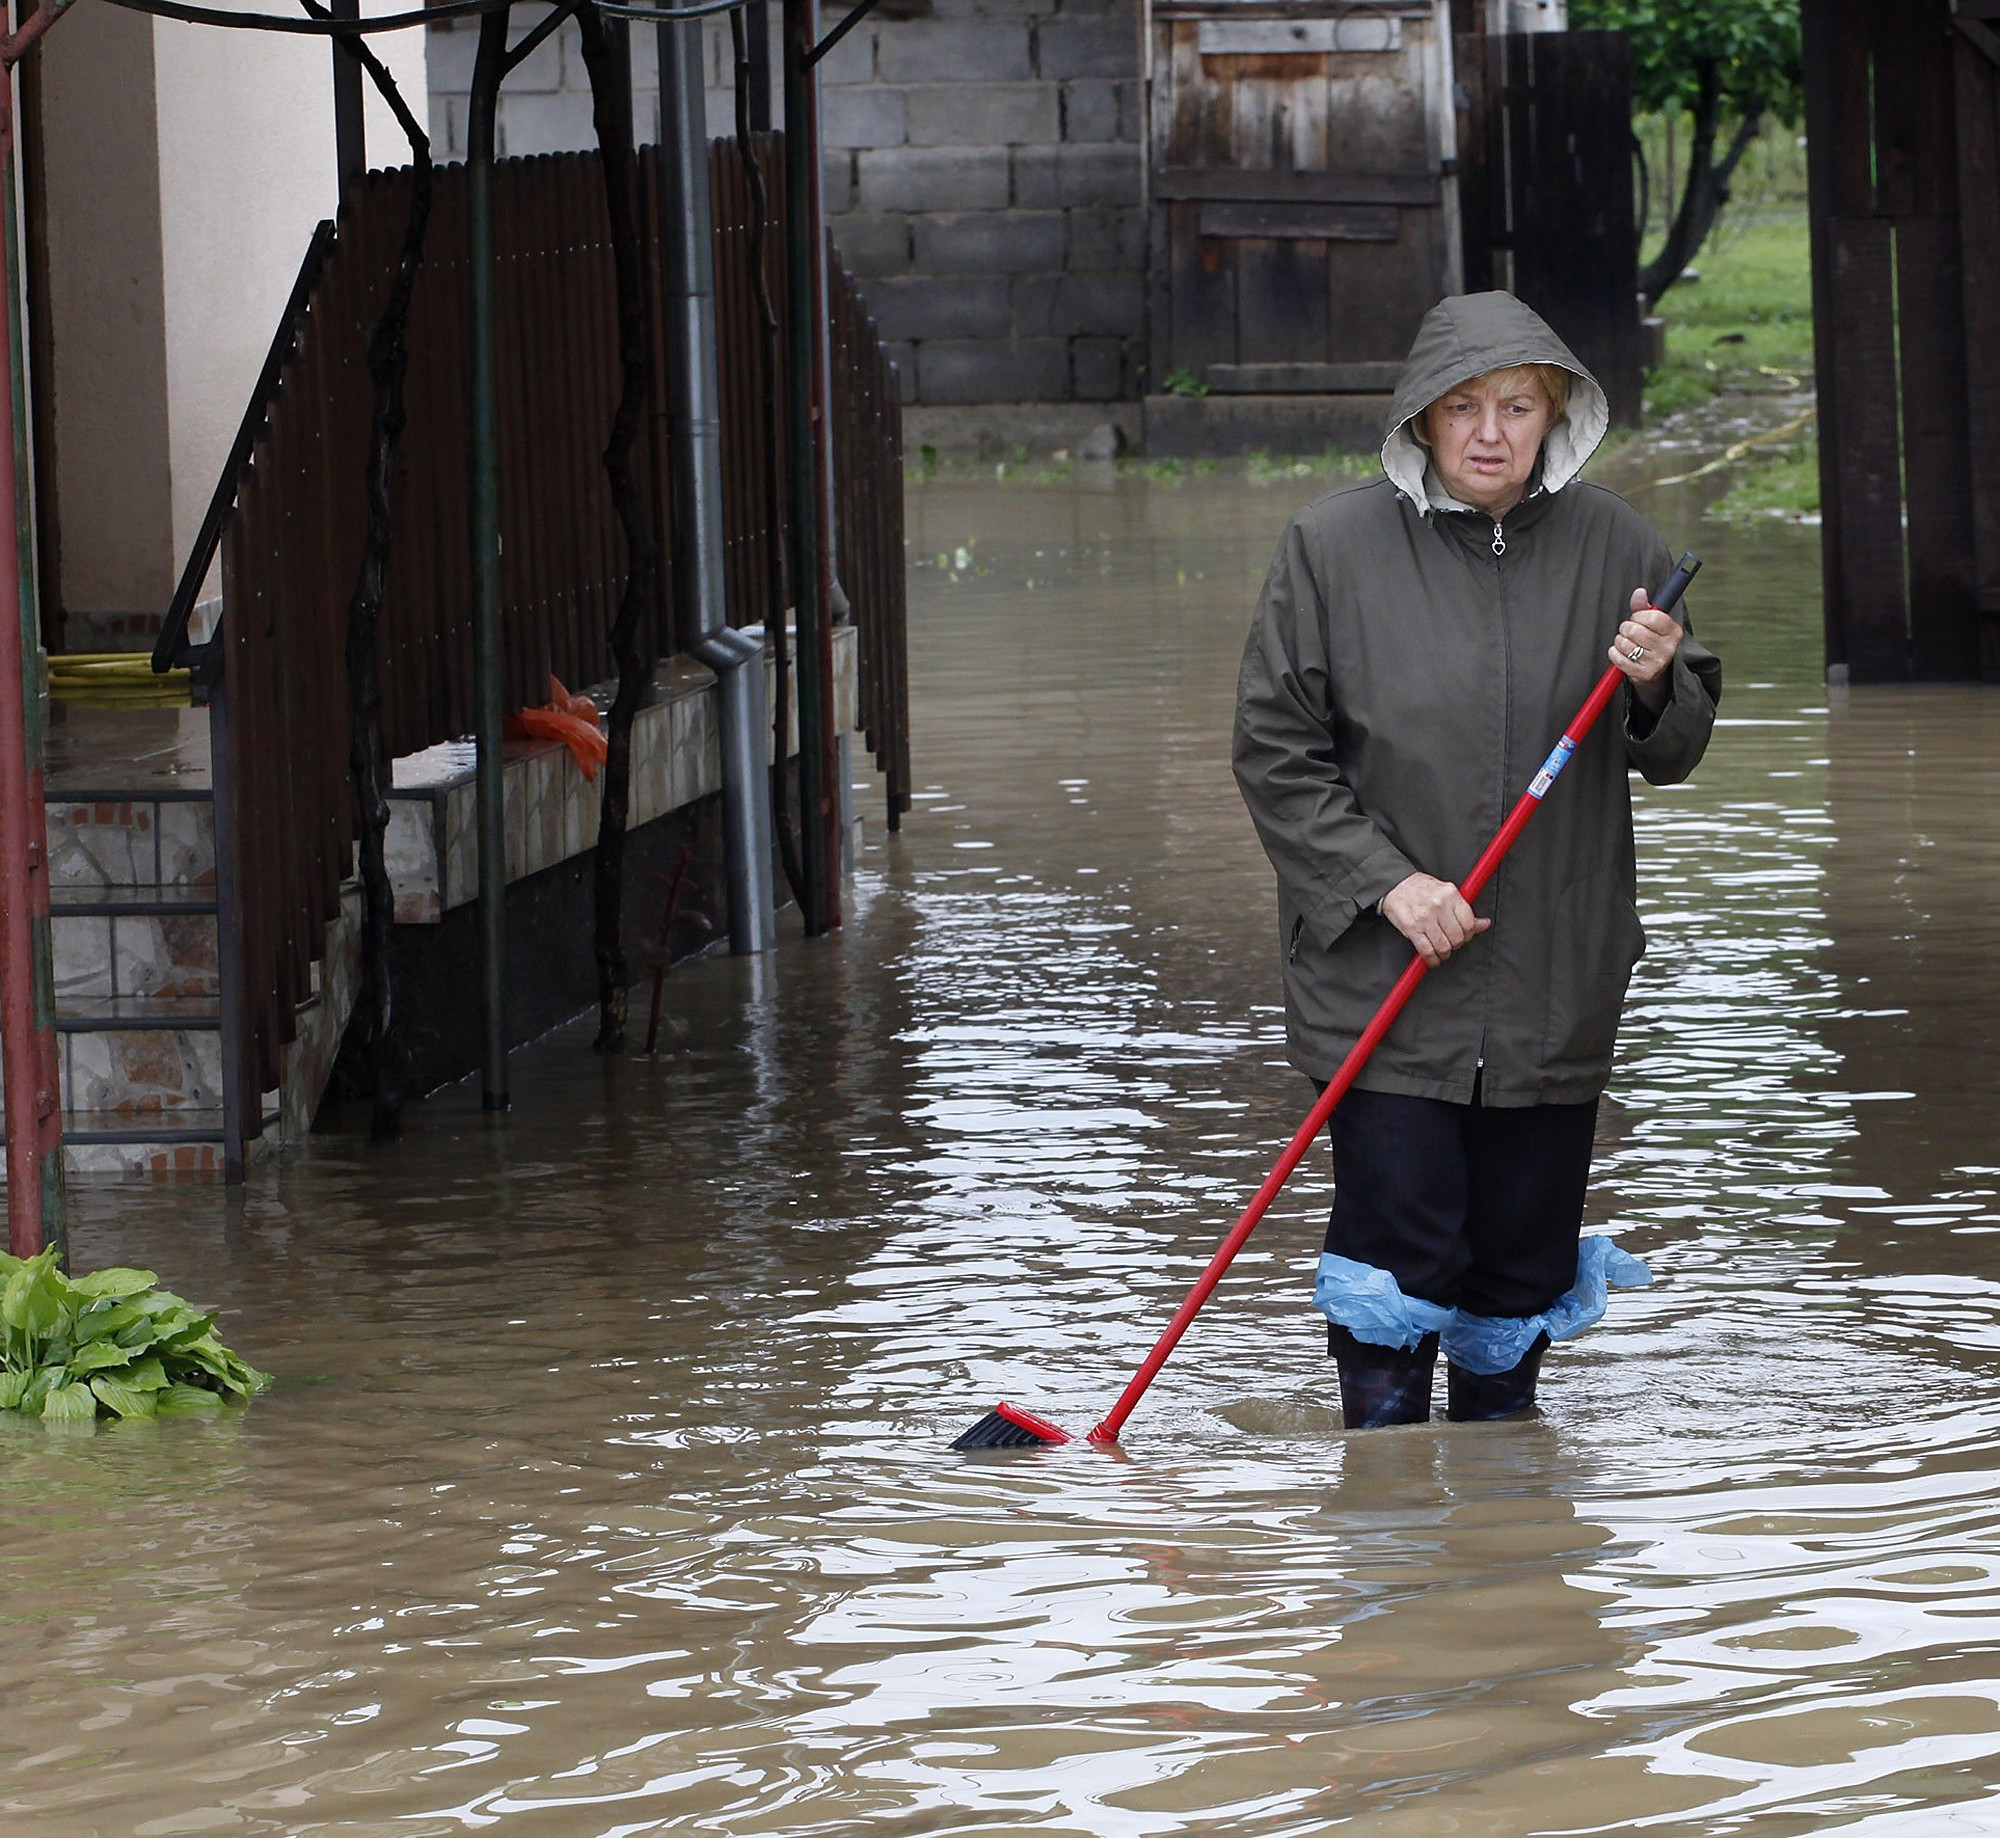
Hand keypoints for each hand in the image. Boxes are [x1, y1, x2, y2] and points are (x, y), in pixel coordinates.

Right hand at [1381, 872, 1490, 967]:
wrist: (1396, 885)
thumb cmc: (1421, 889)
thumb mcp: (1446, 893)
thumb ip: (1464, 910)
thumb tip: (1484, 924)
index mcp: (1450, 894)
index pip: (1469, 923)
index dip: (1468, 935)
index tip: (1464, 936)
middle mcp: (1439, 905)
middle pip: (1457, 937)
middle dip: (1456, 945)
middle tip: (1451, 943)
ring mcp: (1425, 918)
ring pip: (1444, 947)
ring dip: (1444, 954)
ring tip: (1442, 951)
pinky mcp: (1412, 928)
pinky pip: (1427, 951)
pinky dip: (1432, 959)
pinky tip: (1433, 958)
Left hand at [1609, 587, 1682, 711]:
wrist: (1656, 672)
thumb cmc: (1652, 643)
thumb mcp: (1652, 623)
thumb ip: (1643, 607)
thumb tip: (1639, 593)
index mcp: (1674, 632)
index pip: (1652, 617)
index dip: (1638, 616)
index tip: (1637, 619)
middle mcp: (1668, 648)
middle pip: (1635, 630)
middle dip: (1626, 629)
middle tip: (1630, 632)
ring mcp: (1657, 662)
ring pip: (1625, 644)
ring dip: (1620, 641)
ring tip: (1627, 643)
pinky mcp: (1644, 674)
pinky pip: (1619, 658)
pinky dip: (1615, 653)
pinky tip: (1621, 653)